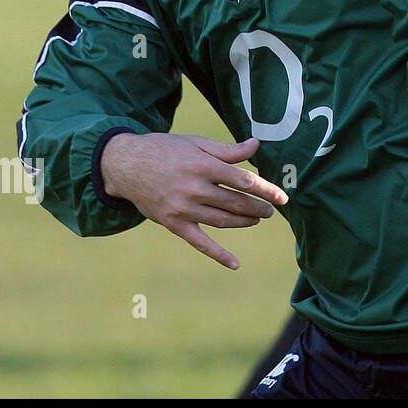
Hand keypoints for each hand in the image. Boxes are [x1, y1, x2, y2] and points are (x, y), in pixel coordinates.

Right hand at [100, 133, 288, 268]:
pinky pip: (199, 242)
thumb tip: (256, 146)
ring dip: (244, 223)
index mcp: (203, 166)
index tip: (282, 197)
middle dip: (258, 208)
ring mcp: (183, 208)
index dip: (266, 190)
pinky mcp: (173, 223)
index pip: (243, 181)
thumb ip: (228, 150)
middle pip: (236, 203)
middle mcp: (194, 189)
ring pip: (223, 221)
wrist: (126, 165)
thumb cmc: (166, 150)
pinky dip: (218, 254)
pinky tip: (235, 263)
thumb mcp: (197, 143)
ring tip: (257, 220)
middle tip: (271, 211)